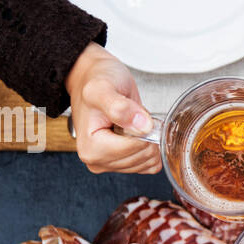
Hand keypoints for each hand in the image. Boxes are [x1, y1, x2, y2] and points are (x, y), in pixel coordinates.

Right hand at [65, 43, 159, 174]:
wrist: (92, 79)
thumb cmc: (96, 81)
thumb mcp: (103, 88)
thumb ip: (120, 107)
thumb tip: (142, 126)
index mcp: (92, 148)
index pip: (135, 148)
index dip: (143, 129)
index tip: (133, 113)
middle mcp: (98, 161)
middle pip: (143, 157)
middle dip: (146, 134)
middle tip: (132, 115)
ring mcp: (109, 164)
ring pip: (149, 162)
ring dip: (148, 139)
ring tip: (132, 121)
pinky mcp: (121, 164)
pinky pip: (149, 165)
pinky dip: (151, 147)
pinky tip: (137, 131)